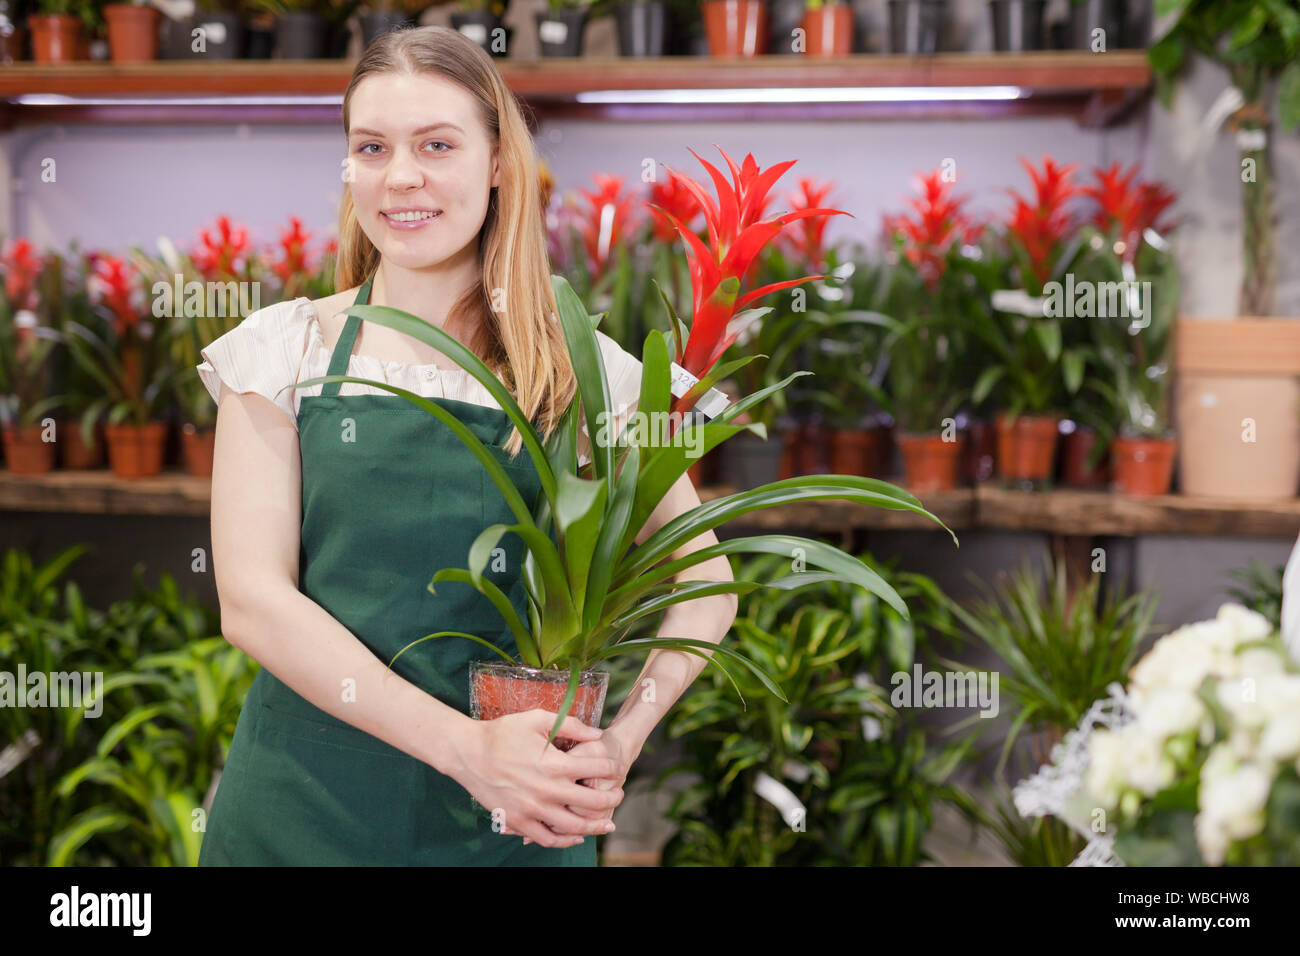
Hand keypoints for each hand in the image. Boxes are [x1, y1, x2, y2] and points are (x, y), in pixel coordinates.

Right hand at [448, 709, 625, 848]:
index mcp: (554, 763)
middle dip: (611, 800)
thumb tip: (597, 733)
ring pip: (573, 826)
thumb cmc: (502, 733)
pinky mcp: (519, 822)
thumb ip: (570, 725)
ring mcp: (532, 809)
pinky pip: (547, 839)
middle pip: (591, 803)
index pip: (596, 768)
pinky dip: (564, 841)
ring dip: (595, 827)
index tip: (618, 767)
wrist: (467, 753)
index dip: (612, 768)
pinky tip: (576, 836)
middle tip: (619, 795)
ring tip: (608, 824)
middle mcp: (547, 790)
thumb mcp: (536, 719)